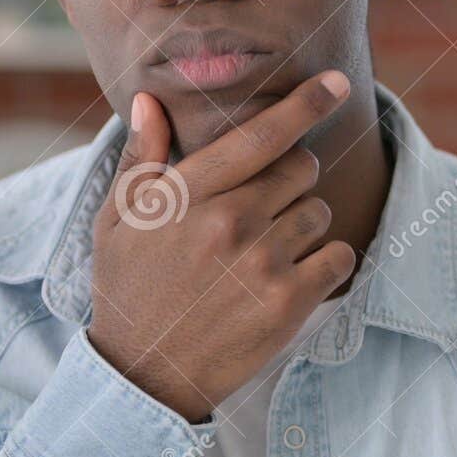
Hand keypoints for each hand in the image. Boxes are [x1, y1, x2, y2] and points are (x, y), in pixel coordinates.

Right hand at [86, 70, 357, 422]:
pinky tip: (294, 275)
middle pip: (301, 168)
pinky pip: (339, 257)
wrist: (143, 374)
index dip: (305, 104)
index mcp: (189, 195)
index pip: (260, 136)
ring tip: (265, 250)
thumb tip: (147, 100)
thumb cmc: (129, 289)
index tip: (337, 82)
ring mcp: (262, 263)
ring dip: (303, 224)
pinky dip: (327, 262)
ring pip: (319, 211)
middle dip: (291, 178)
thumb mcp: (118, 221)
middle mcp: (230, 222)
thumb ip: (141, 158)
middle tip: (262, 207)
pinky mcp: (289, 304)